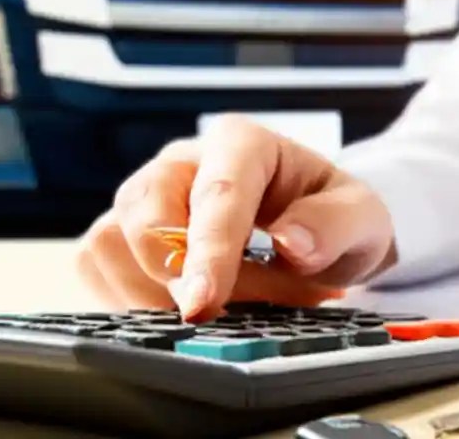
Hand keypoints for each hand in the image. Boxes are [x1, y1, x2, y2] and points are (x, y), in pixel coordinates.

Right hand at [74, 115, 397, 321]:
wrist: (314, 229)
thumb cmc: (331, 218)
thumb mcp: (361, 217)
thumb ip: (335, 225)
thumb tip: (292, 242)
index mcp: (241, 143)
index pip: (216, 193)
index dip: (208, 250)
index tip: (203, 301)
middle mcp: (181, 161)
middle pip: (146, 217)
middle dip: (181, 278)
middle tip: (234, 314)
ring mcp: (143, 195)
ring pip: (112, 245)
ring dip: (157, 295)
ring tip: (222, 311)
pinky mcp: (119, 232)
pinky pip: (97, 268)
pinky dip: (130, 301)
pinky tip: (176, 311)